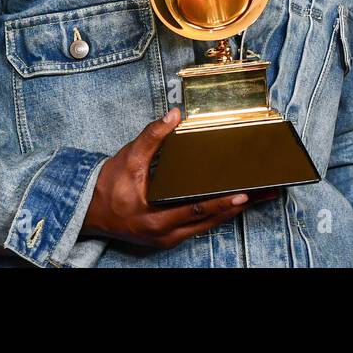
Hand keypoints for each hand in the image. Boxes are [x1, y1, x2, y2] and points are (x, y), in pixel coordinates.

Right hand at [80, 108, 278, 248]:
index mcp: (156, 218)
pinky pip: (198, 226)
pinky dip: (216, 214)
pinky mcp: (169, 236)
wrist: (88, 212)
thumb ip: (152, 136)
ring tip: (258, 196)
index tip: (243, 195)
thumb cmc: (108, 186)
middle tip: (264, 193)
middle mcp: (165, 233)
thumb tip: (174, 115)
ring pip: (207, 226)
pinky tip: (233, 203)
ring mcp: (168, 238)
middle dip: (237, 207)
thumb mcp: (128, 158)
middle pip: (209, 221)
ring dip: (232, 211)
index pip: (196, 210)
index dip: (220, 204)